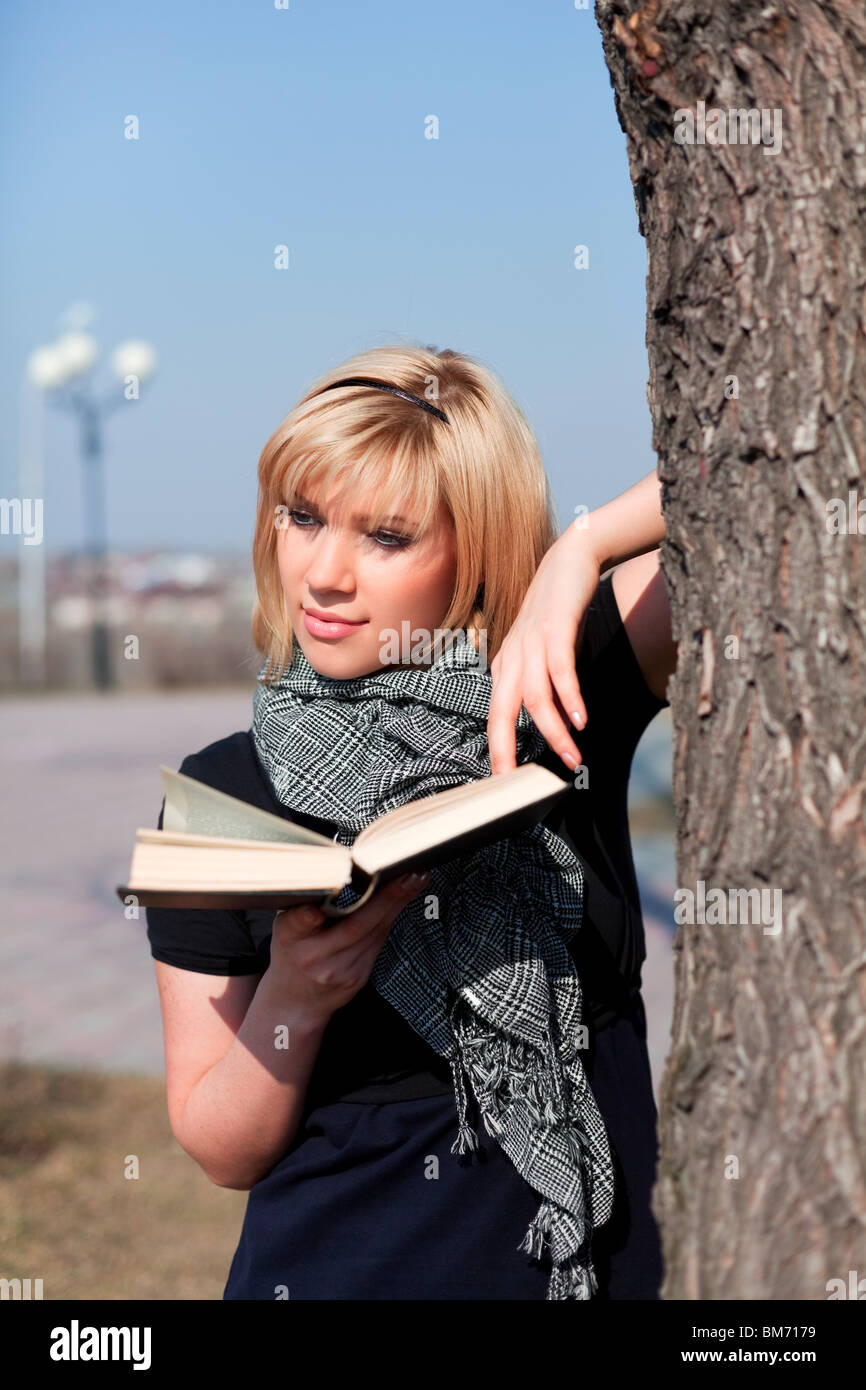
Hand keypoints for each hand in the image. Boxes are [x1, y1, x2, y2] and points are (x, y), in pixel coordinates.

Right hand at [267, 871, 430, 1026]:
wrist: (297, 998)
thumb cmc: (292, 950)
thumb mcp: (285, 925)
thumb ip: (302, 904)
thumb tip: (333, 870)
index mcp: (289, 937)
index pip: (299, 924)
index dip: (309, 915)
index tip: (320, 907)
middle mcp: (312, 957)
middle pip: (354, 926)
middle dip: (385, 899)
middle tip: (406, 875)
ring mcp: (338, 971)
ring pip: (374, 933)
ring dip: (398, 904)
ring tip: (414, 880)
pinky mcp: (357, 978)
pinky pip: (379, 942)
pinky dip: (393, 917)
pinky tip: (404, 899)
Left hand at [488, 526, 600, 774]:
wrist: (569, 559)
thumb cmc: (558, 611)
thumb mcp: (544, 650)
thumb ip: (544, 683)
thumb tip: (558, 721)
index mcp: (507, 666)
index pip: (495, 715)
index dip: (497, 749)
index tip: (503, 783)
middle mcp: (513, 656)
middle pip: (501, 711)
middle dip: (506, 750)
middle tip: (515, 784)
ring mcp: (532, 641)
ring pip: (534, 696)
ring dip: (553, 730)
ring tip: (572, 757)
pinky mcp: (556, 627)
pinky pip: (559, 668)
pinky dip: (569, 695)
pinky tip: (580, 718)